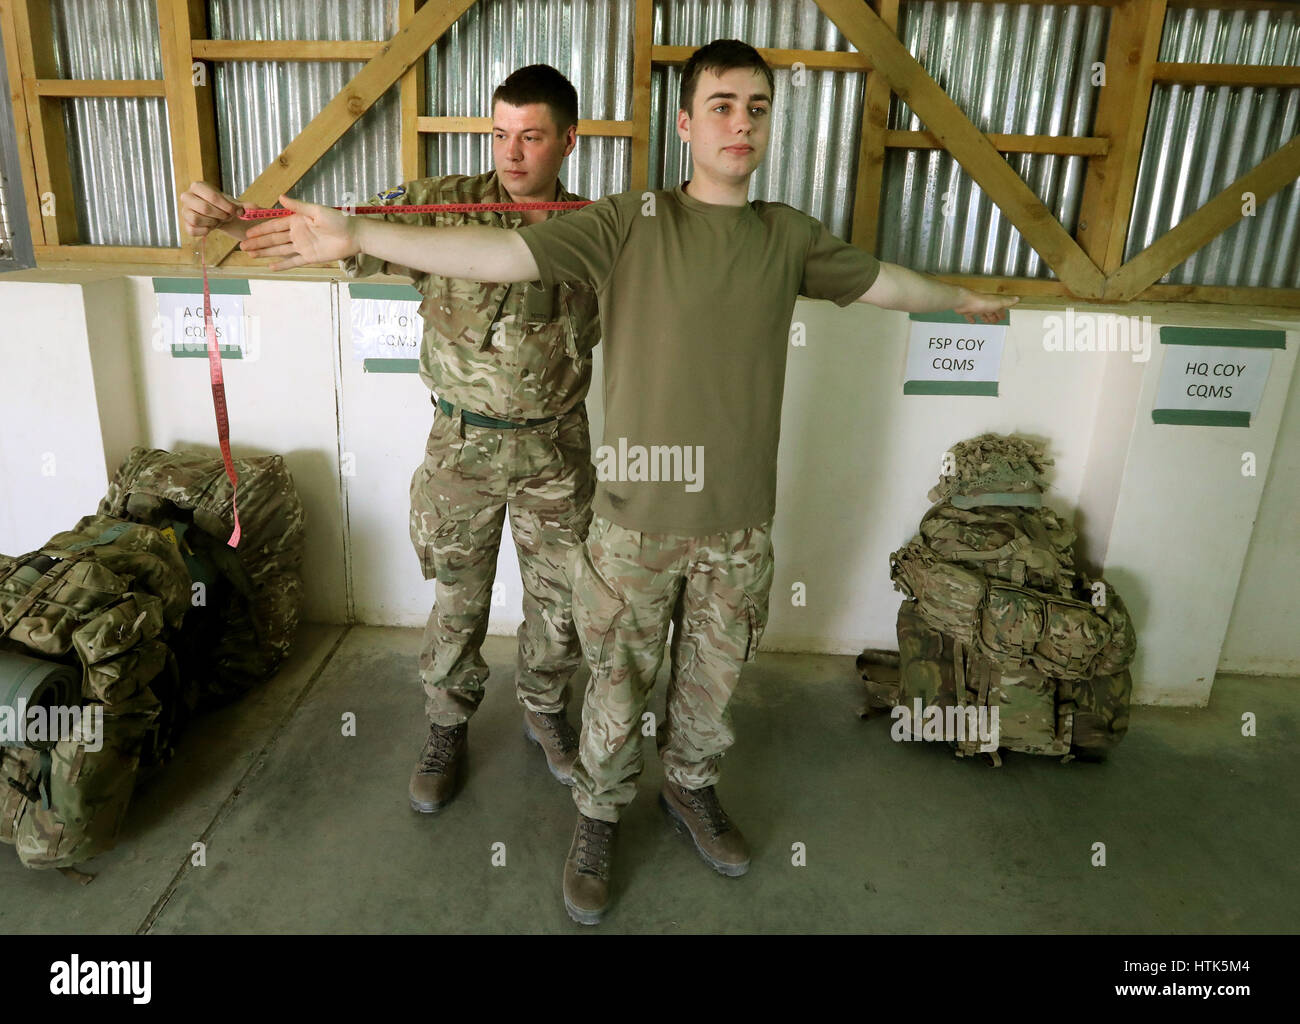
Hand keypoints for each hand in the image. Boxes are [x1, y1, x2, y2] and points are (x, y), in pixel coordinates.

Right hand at [179, 180, 246, 239]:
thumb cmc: (225, 207)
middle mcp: (187, 196)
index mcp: (198, 186)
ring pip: (196, 219)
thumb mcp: (236, 204)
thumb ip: (246, 206)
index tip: (237, 212)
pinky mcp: (185, 224)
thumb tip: (255, 208)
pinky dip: (205, 231)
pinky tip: (211, 227)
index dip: (227, 206)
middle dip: (221, 215)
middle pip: (204, 208)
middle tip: (227, 217)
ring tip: (218, 221)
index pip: (212, 196)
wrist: (219, 215)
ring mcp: (184, 210)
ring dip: (212, 223)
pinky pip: (192, 230)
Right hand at [240, 195, 358, 269]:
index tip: (247, 233)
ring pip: (280, 250)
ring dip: (265, 252)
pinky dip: (282, 265)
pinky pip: (293, 262)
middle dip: (258, 243)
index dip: (260, 229)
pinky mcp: (310, 257)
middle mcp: (297, 234)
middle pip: (273, 239)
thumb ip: (298, 206)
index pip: (274, 226)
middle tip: (242, 246)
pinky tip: (270, 267)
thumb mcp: (317, 211)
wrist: (354, 236)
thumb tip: (280, 197)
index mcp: (297, 221)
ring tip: (250, 255)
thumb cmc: (338, 220)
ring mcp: (302, 246)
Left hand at [953, 288, 1019, 324]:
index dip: (1001, 313)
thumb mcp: (998, 302)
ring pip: (981, 313)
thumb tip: (1018, 298)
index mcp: (993, 302)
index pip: (999, 308)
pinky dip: (971, 318)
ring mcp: (975, 307)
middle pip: (990, 311)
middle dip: (993, 316)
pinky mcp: (967, 310)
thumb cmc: (982, 302)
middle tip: (996, 322)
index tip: (1003, 318)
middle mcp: (984, 304)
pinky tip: (973, 322)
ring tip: (987, 322)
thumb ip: (1007, 302)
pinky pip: (970, 315)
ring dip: (985, 317)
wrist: (964, 301)